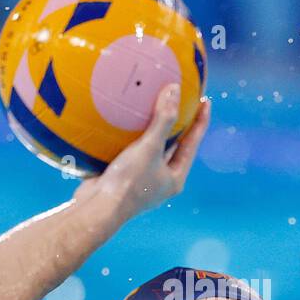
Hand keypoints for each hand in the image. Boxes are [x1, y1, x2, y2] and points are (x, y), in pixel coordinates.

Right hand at [74, 83, 210, 221]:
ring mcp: (140, 182)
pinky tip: (123, 124)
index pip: (193, 143)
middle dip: (176, 126)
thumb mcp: (150, 148)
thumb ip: (163, 119)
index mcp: (175, 178)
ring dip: (150, 132)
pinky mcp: (121, 180)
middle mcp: (160, 181)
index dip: (200, 121)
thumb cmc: (128, 182)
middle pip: (174, 147)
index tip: (204, 100)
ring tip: (151, 109)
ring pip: (150, 151)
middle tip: (180, 102)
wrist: (96, 209)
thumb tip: (174, 89)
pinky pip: (129, 154)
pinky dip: (128, 139)